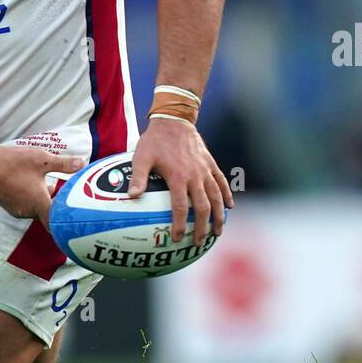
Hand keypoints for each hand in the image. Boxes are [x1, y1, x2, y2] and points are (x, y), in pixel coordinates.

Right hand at [0, 146, 85, 227]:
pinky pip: (27, 208)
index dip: (65, 222)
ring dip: (44, 202)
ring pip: (37, 211)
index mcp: (39, 203)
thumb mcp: (42, 160)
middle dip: (57, 207)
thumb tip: (83, 163)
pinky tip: (33, 186)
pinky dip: (33, 201)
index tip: (73, 213)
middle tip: (65, 194)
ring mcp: (18, 211)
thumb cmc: (14, 162)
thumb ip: (63, 164)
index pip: (56, 224)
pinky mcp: (11, 207)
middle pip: (48, 216)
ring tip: (50, 186)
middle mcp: (29, 211)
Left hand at [128, 119, 232, 242]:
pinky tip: (230, 207)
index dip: (179, 224)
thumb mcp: (142, 157)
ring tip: (217, 232)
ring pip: (217, 197)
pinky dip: (227, 195)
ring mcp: (205, 170)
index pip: (180, 207)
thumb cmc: (155, 140)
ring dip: (218, 216)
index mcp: (178, 177)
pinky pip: (222, 182)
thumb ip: (138, 177)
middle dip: (201, 227)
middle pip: (202, 207)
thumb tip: (131, 197)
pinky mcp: (211, 164)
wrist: (174, 120)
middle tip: (198, 242)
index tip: (177, 238)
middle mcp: (195, 176)